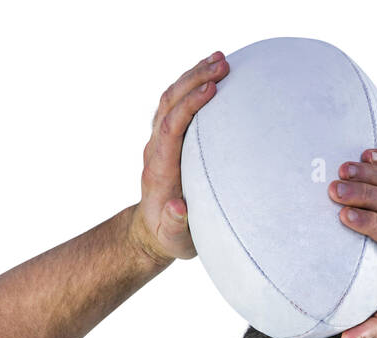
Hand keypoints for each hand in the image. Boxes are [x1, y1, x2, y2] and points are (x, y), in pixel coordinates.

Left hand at [127, 51, 228, 265]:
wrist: (153, 231)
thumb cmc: (170, 237)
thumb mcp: (174, 239)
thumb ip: (176, 224)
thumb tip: (177, 208)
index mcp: (161, 170)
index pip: (172, 127)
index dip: (190, 106)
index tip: (213, 90)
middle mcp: (157, 149)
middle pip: (170, 104)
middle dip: (194, 79)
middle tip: (223, 63)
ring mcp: (160, 141)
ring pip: (171, 99)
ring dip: (193, 75)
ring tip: (220, 58)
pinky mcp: (167, 139)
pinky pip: (176, 105)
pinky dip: (191, 85)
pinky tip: (211, 74)